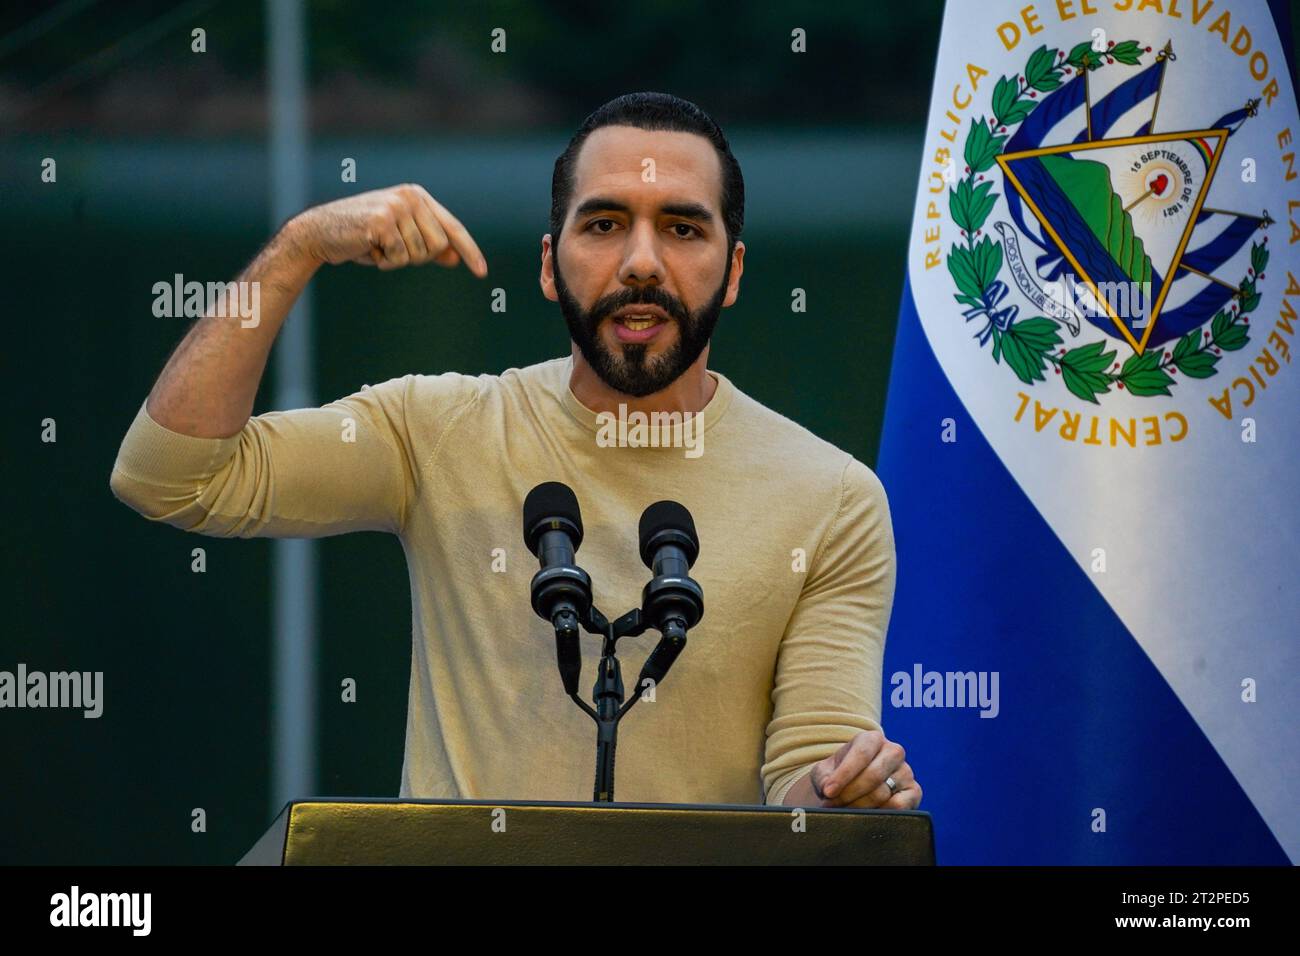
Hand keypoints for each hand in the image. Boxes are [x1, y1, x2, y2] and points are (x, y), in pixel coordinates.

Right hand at [291, 183, 487, 274]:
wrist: (319, 233)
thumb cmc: (361, 237)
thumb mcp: (399, 240)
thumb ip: (427, 244)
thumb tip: (455, 257)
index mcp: (418, 196)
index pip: (452, 228)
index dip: (469, 251)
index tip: (483, 273)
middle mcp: (411, 196)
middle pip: (438, 246)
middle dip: (416, 257)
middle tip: (389, 250)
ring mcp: (397, 206)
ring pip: (418, 254)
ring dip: (396, 260)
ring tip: (376, 247)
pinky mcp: (382, 220)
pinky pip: (398, 256)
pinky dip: (383, 261)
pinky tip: (367, 248)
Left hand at [809, 730, 920, 809]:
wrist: (853, 789)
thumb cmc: (838, 777)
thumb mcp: (824, 773)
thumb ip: (822, 778)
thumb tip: (829, 790)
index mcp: (872, 739)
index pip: (861, 754)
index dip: (844, 775)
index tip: (828, 792)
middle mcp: (893, 751)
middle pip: (873, 775)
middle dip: (850, 794)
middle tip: (833, 805)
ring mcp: (906, 771)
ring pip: (883, 793)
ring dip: (859, 806)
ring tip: (844, 810)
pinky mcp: (914, 792)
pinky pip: (899, 806)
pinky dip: (879, 812)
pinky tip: (866, 814)